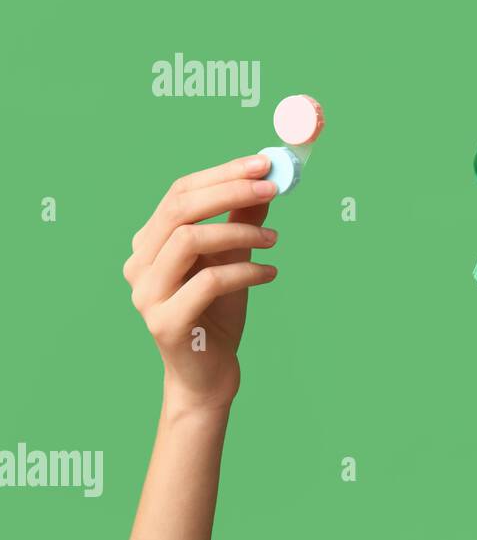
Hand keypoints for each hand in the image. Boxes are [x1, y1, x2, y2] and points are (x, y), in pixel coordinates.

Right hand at [122, 155, 279, 412]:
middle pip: (179, 210)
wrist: (208, 375)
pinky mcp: (165, 322)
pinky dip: (246, 271)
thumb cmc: (218, 313)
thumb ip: (242, 222)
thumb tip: (266, 181)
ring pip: (189, 241)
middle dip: (230, 191)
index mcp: (150, 244)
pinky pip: (209, 282)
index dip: (221, 174)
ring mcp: (147, 295)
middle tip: (272, 187)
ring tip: (274, 241)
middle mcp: (139, 265)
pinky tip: (270, 274)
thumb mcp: (233, 259)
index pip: (179, 193)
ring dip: (240, 232)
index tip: (264, 164)